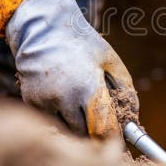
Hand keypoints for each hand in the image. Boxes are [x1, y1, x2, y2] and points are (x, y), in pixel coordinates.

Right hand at [6, 0, 137, 137]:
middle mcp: (64, 98)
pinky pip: (50, 119)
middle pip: (84, 134)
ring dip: (75, 123)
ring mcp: (45, 101)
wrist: (43, 27)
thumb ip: (126, 89)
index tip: (117, 137)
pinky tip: (62, 93)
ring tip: (79, 100)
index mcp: (88, 88)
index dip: (112, 137)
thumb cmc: (82, 42)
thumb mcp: (110, 60)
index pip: (103, 130)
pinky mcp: (31, 101)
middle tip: (100, 120)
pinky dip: (58, 114)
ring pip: (65, 129)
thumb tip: (133, 117)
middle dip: (94, 131)